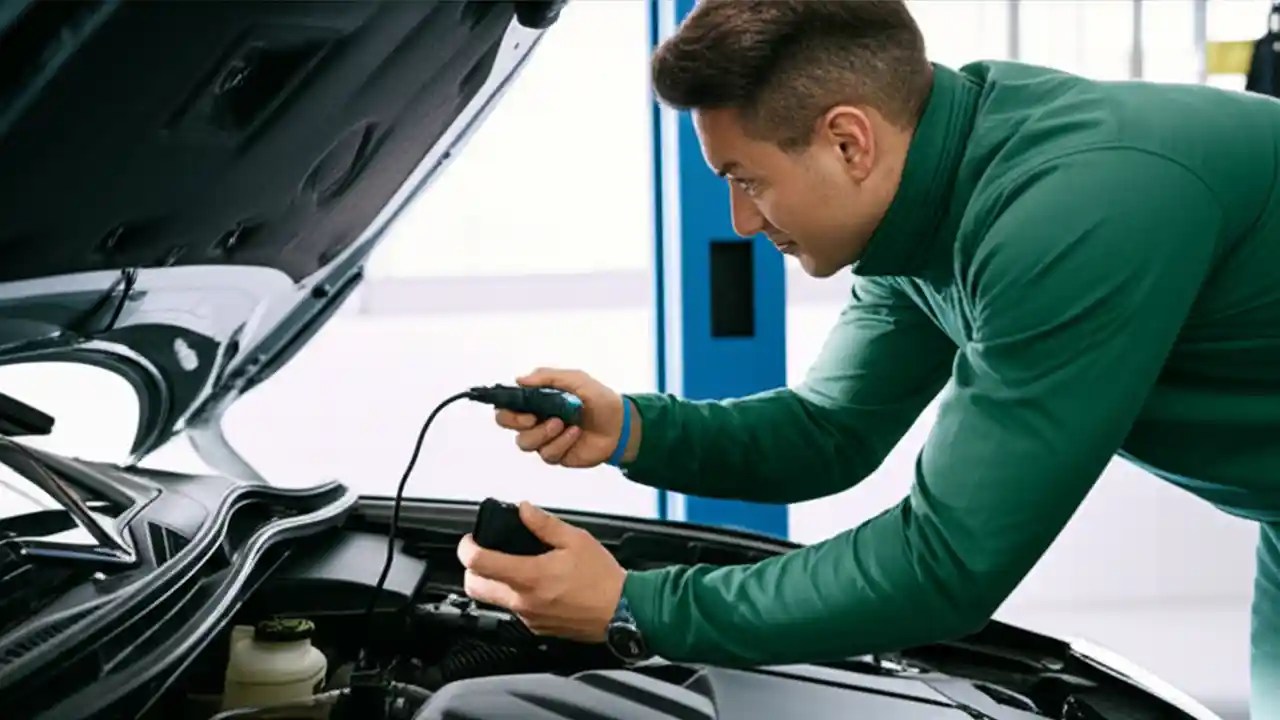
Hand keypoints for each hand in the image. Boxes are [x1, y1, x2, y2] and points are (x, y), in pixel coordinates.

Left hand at [456, 501, 624, 642]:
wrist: (623, 611)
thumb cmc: (603, 578)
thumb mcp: (576, 540)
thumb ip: (544, 524)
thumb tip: (524, 510)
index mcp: (530, 576)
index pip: (480, 563)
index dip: (467, 548)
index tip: (470, 540)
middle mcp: (524, 601)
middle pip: (474, 588)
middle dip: (471, 569)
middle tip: (483, 554)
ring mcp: (529, 617)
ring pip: (493, 600)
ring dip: (493, 582)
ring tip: (510, 566)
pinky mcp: (537, 628)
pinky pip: (514, 611)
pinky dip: (514, 596)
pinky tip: (533, 584)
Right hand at [495, 367, 638, 467]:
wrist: (620, 424)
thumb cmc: (599, 400)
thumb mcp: (577, 380)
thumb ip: (548, 377)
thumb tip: (520, 379)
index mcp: (538, 400)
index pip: (509, 404)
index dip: (506, 406)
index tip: (517, 405)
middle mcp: (537, 420)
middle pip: (508, 424)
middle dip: (516, 421)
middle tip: (532, 418)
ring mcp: (546, 439)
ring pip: (525, 443)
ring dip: (542, 433)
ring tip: (561, 423)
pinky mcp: (557, 455)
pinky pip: (548, 454)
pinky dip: (561, 442)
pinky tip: (574, 434)